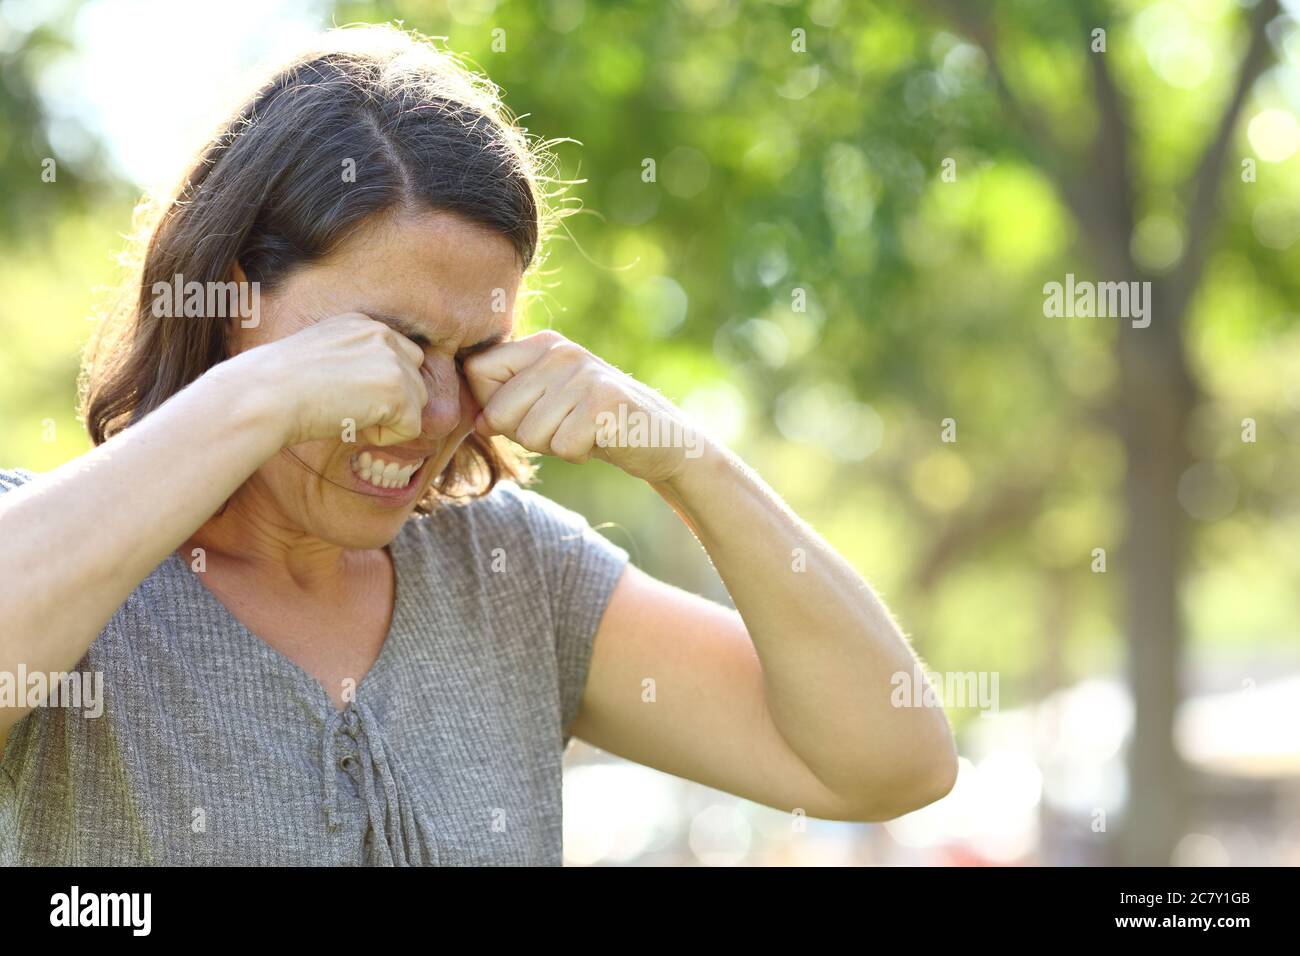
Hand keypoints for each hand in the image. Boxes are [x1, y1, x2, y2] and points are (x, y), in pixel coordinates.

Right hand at [225, 313, 428, 448]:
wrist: (264, 395)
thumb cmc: (278, 386)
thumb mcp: (320, 358)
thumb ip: (356, 362)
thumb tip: (378, 393)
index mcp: (361, 323)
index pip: (400, 356)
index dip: (381, 386)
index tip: (346, 395)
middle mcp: (381, 334)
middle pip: (415, 379)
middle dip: (392, 403)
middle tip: (348, 408)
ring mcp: (392, 360)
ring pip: (416, 404)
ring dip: (387, 420)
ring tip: (348, 414)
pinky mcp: (397, 390)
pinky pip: (412, 428)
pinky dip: (386, 437)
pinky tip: (354, 424)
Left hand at [462, 330, 710, 483]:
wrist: (658, 438)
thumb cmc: (592, 424)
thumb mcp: (547, 404)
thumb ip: (507, 403)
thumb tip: (478, 421)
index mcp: (542, 344)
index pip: (478, 372)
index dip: (493, 406)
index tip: (527, 413)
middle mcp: (562, 351)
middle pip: (499, 411)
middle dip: (526, 434)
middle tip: (564, 427)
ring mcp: (585, 374)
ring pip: (530, 433)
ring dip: (555, 446)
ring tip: (583, 431)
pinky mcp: (605, 403)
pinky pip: (562, 446)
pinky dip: (579, 454)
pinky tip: (600, 440)